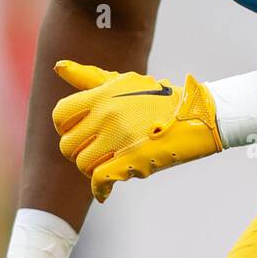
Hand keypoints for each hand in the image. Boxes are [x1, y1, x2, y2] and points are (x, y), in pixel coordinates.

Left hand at [52, 61, 222, 200]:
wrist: (198, 113)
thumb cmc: (158, 97)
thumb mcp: (124, 81)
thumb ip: (88, 76)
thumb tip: (58, 66)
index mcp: (102, 95)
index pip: (60, 115)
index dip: (64, 127)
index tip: (77, 131)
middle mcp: (107, 115)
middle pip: (68, 145)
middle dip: (78, 151)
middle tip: (93, 151)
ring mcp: (119, 139)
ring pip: (83, 165)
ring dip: (91, 169)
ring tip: (106, 164)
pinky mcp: (133, 160)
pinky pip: (99, 180)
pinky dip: (99, 188)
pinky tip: (104, 191)